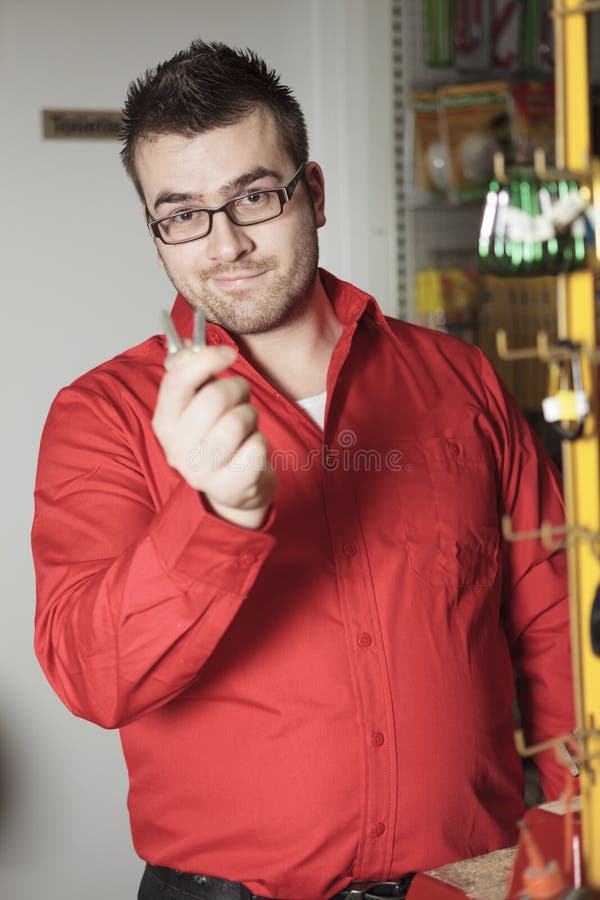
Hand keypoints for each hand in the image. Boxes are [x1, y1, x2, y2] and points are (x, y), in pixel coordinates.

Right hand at [152, 345, 275, 528]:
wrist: (234, 488)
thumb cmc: (217, 437)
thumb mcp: (199, 404)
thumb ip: (191, 372)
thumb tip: (187, 345)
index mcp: (164, 423)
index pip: (177, 382)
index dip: (206, 360)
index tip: (228, 353)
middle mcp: (177, 449)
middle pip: (215, 398)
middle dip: (237, 388)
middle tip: (241, 395)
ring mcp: (202, 472)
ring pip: (238, 420)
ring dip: (250, 415)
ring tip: (245, 425)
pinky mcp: (230, 487)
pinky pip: (256, 447)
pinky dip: (260, 441)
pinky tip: (250, 449)